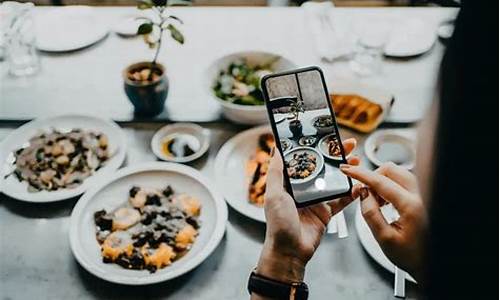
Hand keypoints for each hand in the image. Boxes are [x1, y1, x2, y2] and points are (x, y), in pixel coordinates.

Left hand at [255, 139, 358, 284]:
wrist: (290, 251)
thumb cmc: (278, 224)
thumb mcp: (274, 194)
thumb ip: (276, 172)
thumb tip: (276, 149)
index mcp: (290, 182)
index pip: (304, 159)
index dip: (315, 148)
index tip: (326, 136)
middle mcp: (304, 189)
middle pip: (323, 167)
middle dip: (336, 155)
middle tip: (350, 144)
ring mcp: (317, 199)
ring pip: (335, 180)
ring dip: (347, 170)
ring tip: (358, 159)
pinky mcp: (327, 212)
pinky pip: (342, 199)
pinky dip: (352, 192)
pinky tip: (361, 184)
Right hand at [340, 162, 426, 281]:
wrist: (430, 262)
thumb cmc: (412, 255)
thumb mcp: (384, 238)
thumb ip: (370, 213)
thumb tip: (363, 194)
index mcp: (411, 206)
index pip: (381, 182)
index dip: (361, 174)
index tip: (348, 170)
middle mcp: (420, 196)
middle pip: (391, 170)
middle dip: (373, 177)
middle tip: (363, 193)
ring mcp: (423, 194)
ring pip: (398, 173)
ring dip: (382, 182)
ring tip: (377, 202)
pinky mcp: (423, 196)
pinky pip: (403, 181)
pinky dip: (390, 186)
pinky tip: (386, 202)